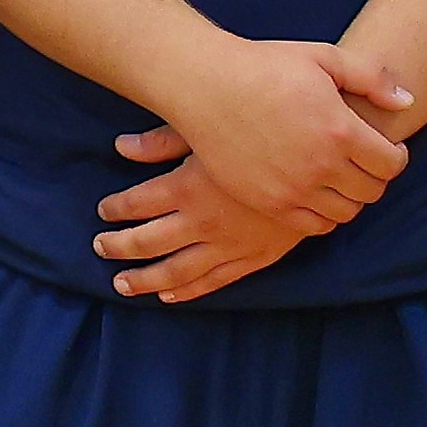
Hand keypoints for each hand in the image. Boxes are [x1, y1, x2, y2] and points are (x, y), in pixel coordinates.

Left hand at [92, 126, 324, 303]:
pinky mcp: (257, 257)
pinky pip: (216, 281)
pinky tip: (169, 297)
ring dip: (146, 280)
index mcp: (188, 187)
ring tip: (122, 284)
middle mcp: (204, 221)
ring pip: (177, 271)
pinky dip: (189, 291)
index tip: (103, 211)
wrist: (326, 159)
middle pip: (147, 242)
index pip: (135, 204)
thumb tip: (120, 147)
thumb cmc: (263, 135)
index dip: (114, 210)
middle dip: (119, 247)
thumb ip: (161, 140)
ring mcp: (231, 245)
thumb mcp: (208, 129)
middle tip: (100, 248)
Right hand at [142, 40, 411, 234]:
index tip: (384, 147)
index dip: (395, 155)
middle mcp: (320, 166)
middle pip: (372, 191)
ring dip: (349, 198)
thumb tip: (407, 102)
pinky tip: (313, 191)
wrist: (202, 85)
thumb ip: (372, 77)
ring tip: (337, 177)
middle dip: (374, 177)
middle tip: (361, 161)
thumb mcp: (322, 57)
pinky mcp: (267, 202)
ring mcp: (292, 188)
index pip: (392, 164)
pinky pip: (313, 225)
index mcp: (339, 130)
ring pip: (345, 213)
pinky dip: (322, 214)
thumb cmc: (263, 66)